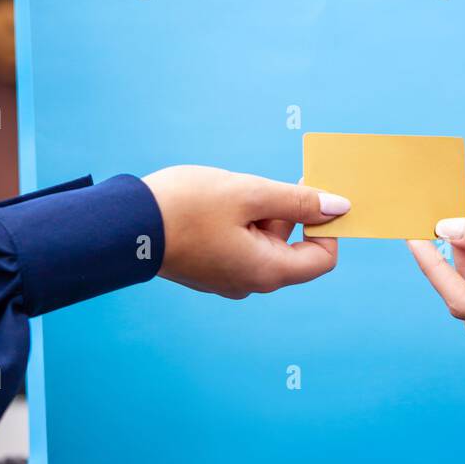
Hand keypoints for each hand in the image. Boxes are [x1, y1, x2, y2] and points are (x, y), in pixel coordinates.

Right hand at [143, 165, 348, 298]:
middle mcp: (249, 282)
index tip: (314, 193)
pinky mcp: (209, 266)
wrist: (125, 224)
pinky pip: (241, 243)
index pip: (322, 258)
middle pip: (292, 247)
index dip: (328, 225)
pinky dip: (242, 219)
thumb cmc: (188, 207)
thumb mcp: (250, 193)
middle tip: (266, 181)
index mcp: (266, 271)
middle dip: (288, 210)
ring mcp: (227, 276)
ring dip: (262, 211)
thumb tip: (340, 207)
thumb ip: (298, 201)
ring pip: (264, 241)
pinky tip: (220, 200)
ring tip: (234, 190)